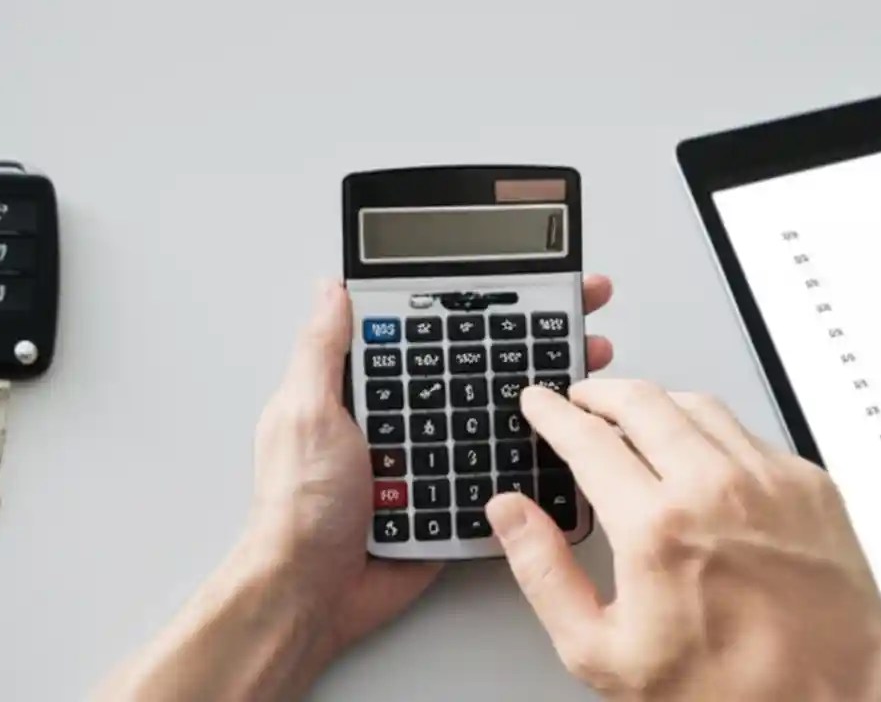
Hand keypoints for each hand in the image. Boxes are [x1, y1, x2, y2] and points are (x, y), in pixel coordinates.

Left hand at [247, 274, 615, 657]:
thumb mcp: (306, 413)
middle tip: (573, 322)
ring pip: (486, 418)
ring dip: (533, 398)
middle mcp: (395, 418)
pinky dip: (523, 457)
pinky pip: (489, 471)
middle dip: (521, 344)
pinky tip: (562, 437)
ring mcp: (422, 459)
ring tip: (583, 370)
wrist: (311, 595)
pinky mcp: (444, 500)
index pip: (423, 331)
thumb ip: (323, 352)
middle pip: (467, 369)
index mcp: (360, 389)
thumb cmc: (297, 508)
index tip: (513, 285)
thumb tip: (332, 290)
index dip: (468, 304)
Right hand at [484, 381, 880, 701]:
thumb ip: (545, 572)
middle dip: (599, 392)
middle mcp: (714, 487)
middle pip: (642, 400)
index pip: (587, 437)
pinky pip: (747, 431)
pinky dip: (710, 429)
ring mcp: (769, 478)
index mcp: (656, 526)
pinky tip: (699, 454)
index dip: (553, 413)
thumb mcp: (604, 653)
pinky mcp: (808, 483)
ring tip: (634, 418)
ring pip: (697, 404)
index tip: (539, 401)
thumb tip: (510, 513)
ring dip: (655, 401)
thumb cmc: (728, 690)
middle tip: (580, 400)